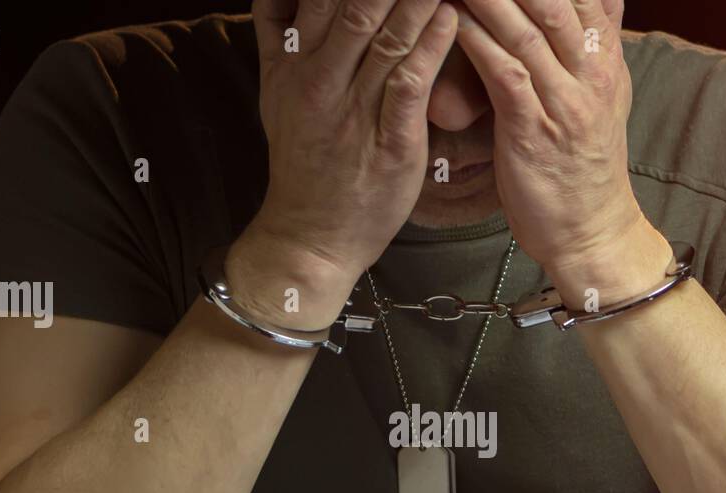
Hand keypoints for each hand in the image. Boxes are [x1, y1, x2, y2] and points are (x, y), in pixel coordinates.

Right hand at [248, 0, 458, 284]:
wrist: (311, 236)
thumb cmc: (305, 163)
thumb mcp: (276, 94)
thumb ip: (276, 35)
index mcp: (294, 64)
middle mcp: (319, 81)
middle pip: (353, 3)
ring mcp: (352, 112)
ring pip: (382, 35)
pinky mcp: (387, 143)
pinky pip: (408, 84)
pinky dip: (430, 46)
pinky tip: (448, 16)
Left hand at [454, 0, 666, 304]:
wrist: (592, 232)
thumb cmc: (583, 168)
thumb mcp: (603, 97)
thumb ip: (598, 43)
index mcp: (605, 56)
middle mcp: (591, 69)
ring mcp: (566, 98)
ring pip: (526, 24)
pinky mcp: (535, 129)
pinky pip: (504, 71)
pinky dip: (475, 39)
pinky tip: (449, 16)